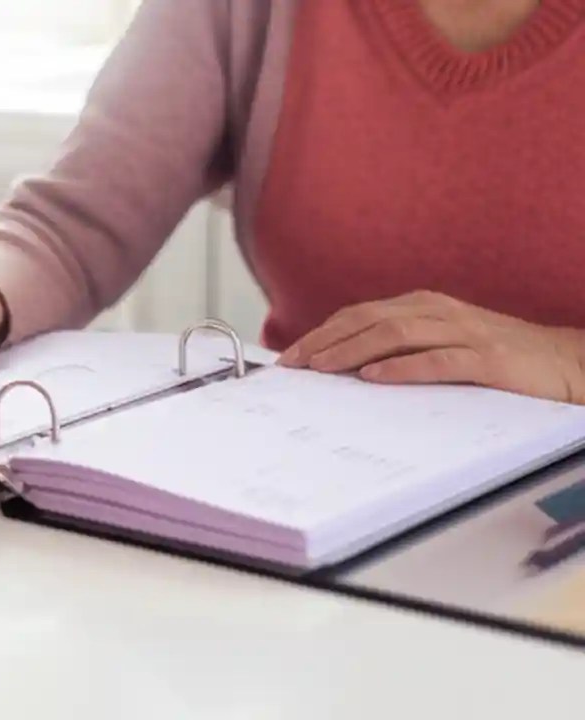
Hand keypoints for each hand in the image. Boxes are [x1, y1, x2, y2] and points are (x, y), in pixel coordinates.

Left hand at [279, 291, 584, 402]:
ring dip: (352, 351)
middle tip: (293, 365)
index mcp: (423, 306)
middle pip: (368, 319)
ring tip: (321, 368)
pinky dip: (403, 368)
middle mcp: (438, 311)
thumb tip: (347, 367)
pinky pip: (438, 360)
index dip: (321, 333)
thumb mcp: (443, 343)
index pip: (359, 315)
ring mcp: (463, 332)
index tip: (289, 357)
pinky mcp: (487, 358)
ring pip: (395, 334)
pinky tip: (374, 377)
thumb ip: (401, 348)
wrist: (566, 362)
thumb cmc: (498, 357)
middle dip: (325, 341)